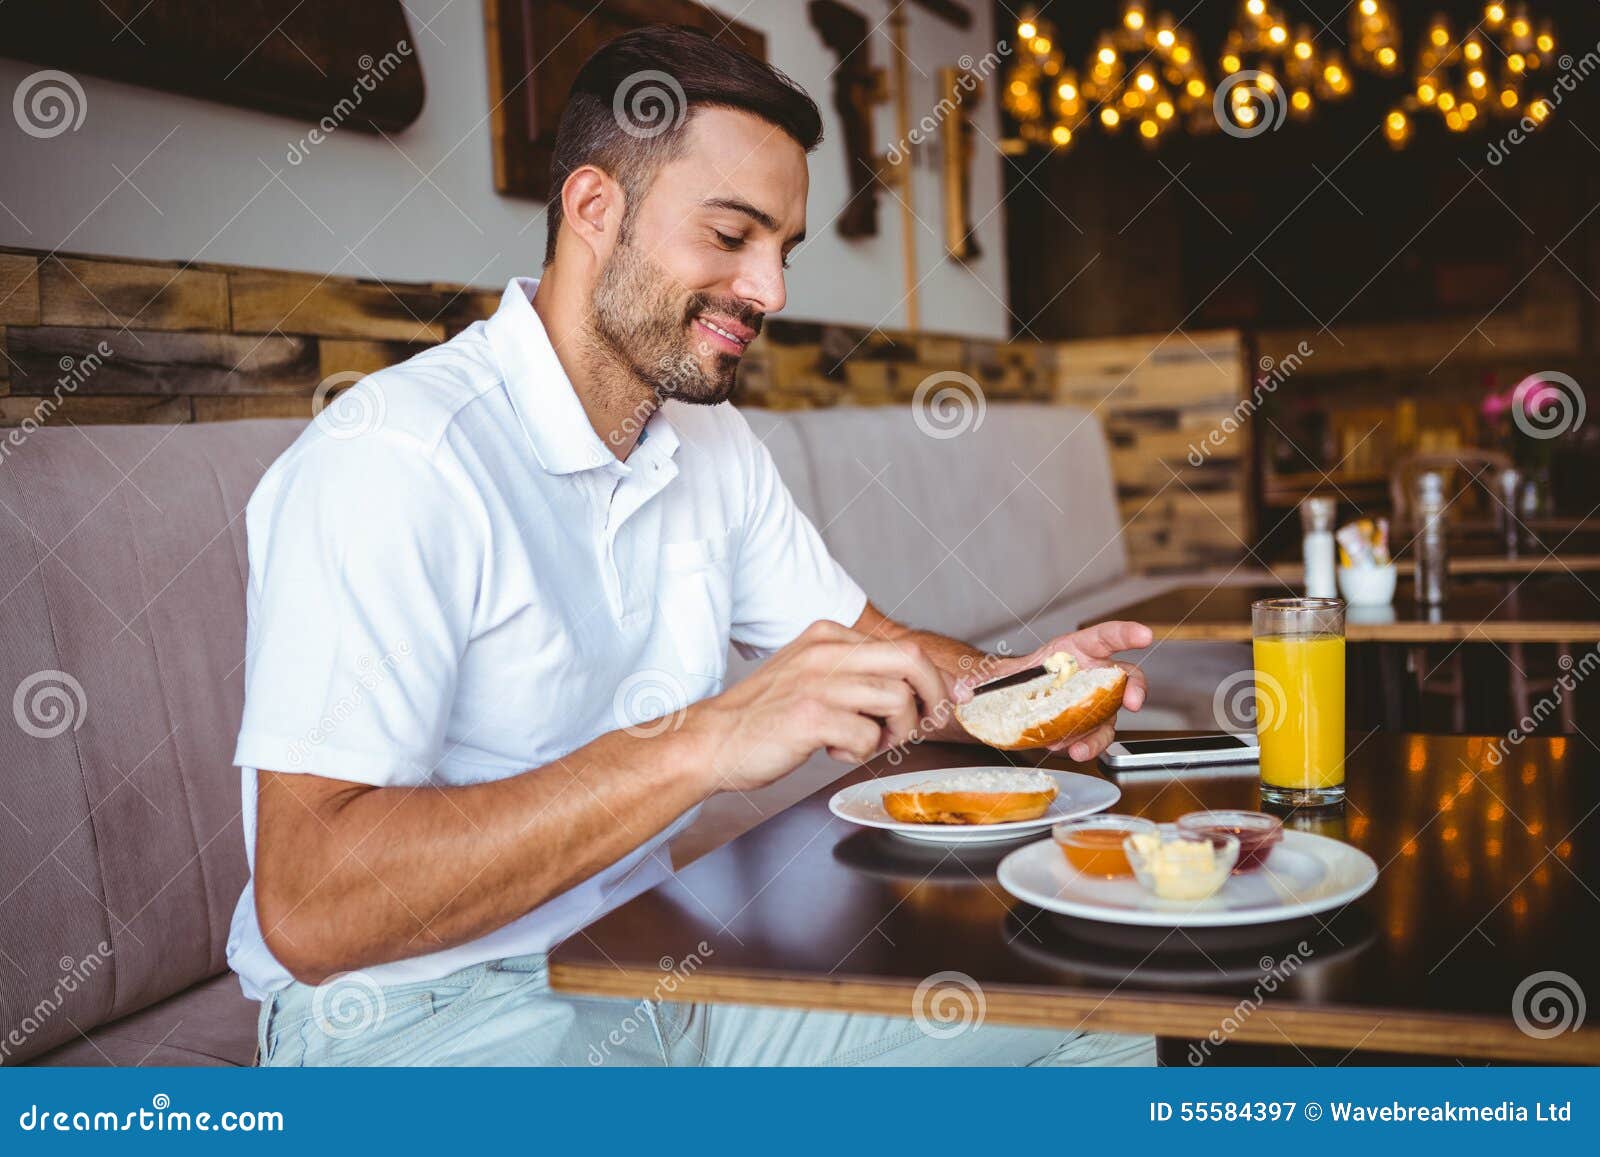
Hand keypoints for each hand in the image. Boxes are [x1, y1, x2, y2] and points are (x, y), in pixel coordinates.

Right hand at [681, 620, 950, 794]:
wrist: (713, 741)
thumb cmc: (764, 717)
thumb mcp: (810, 676)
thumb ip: (854, 674)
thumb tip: (914, 689)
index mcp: (827, 636)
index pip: (902, 647)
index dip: (935, 678)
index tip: (952, 698)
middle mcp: (826, 651)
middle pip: (911, 661)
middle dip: (933, 696)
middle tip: (928, 723)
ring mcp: (819, 681)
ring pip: (897, 700)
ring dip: (892, 732)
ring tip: (863, 741)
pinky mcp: (812, 715)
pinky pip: (868, 735)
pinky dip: (860, 751)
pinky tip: (833, 750)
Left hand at [953, 620, 1152, 761]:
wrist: (1004, 706)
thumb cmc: (1007, 682)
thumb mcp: (990, 676)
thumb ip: (974, 682)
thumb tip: (959, 692)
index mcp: (1072, 651)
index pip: (1104, 636)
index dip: (1126, 633)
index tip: (1143, 635)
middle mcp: (1088, 674)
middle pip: (1125, 677)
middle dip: (1135, 688)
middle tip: (1132, 701)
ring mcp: (1091, 702)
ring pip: (1110, 715)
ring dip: (1101, 733)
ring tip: (1080, 748)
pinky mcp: (1085, 727)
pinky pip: (1094, 737)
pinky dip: (1086, 746)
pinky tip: (1069, 751)